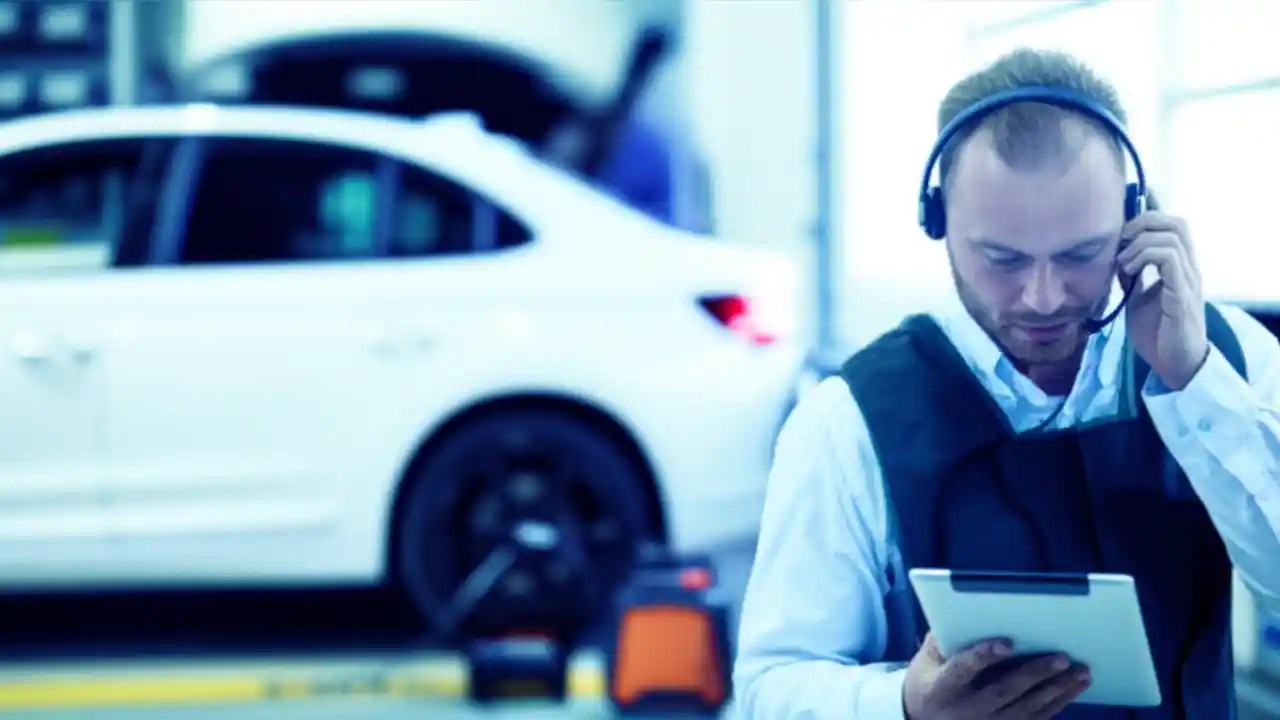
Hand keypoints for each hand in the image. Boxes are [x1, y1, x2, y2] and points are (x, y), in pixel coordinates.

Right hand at [902, 634, 1090, 718]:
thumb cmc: (928, 679)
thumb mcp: (925, 658)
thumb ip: (945, 637)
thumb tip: (972, 611)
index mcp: (941, 687)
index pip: (963, 669)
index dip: (984, 656)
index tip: (1007, 642)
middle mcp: (966, 710)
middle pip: (1004, 691)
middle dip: (1035, 674)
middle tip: (1061, 657)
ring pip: (1027, 709)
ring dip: (1057, 690)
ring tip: (1080, 671)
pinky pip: (1036, 719)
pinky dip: (1058, 703)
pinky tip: (1073, 687)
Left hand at [1118, 211, 1209, 390]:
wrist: (1174, 364)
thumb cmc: (1158, 333)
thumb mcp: (1137, 298)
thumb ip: (1131, 277)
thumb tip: (1115, 259)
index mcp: (1180, 266)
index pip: (1173, 224)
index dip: (1145, 220)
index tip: (1120, 237)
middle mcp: (1189, 268)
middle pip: (1177, 222)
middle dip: (1143, 224)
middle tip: (1120, 243)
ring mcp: (1188, 279)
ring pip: (1172, 236)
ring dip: (1140, 244)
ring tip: (1122, 264)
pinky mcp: (1182, 294)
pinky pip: (1170, 259)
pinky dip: (1144, 258)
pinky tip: (1128, 273)